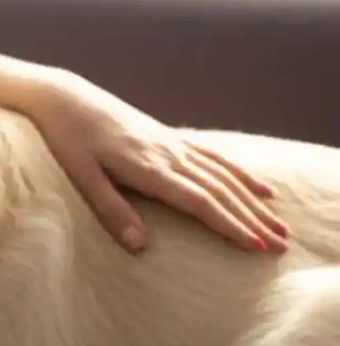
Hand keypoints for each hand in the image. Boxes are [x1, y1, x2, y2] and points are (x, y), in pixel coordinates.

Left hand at [34, 73, 289, 254]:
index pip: (200, 201)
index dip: (229, 224)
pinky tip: (258, 185)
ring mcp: (170, 143)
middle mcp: (167, 154)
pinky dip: (238, 172)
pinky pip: (212, 156)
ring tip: (278, 222)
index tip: (256, 246)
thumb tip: (140, 247)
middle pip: (220, 190)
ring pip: (222, 174)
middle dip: (252, 218)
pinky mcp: (167, 136)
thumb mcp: (82, 177)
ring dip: (252, 200)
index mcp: (148, 167)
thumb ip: (111, 210)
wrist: (65, 98)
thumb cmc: (68, 139)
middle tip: (281, 244)